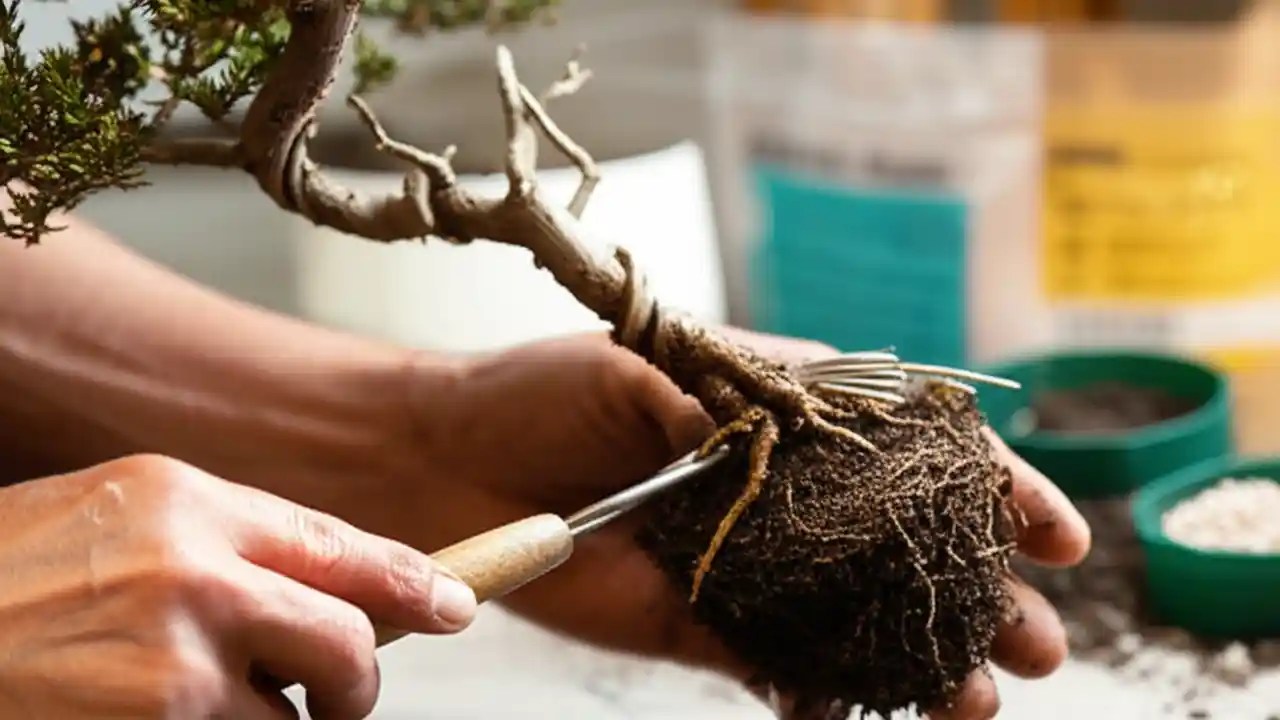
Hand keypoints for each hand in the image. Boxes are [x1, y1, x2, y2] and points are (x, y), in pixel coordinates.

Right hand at [0, 454, 476, 719]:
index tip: (459, 604)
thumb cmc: (7, 581)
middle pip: (347, 642)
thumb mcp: (118, 520)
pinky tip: (149, 718)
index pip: (341, 546)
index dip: (415, 583)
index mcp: (188, 501)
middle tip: (337, 699)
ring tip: (179, 702)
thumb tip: (331, 586)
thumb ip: (227, 544)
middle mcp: (195, 572)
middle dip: (354, 685)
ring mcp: (175, 662)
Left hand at [410, 328, 1090, 718]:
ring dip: (922, 659)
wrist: (453, 458)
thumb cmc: (544, 388)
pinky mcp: (700, 624)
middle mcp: (781, 493)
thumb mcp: (649, 366)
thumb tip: (812, 467)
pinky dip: (822, 695)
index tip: (1051, 529)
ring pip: (856, 618)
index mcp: (783, 413)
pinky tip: (860, 714)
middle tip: (1043, 640)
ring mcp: (746, 564)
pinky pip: (776, 668)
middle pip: (904, 544)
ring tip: (981, 700)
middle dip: (980, 590)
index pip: (909, 447)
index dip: (988, 485)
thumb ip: (736, 417)